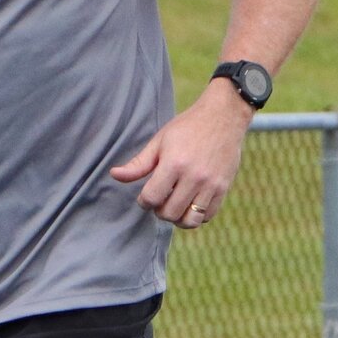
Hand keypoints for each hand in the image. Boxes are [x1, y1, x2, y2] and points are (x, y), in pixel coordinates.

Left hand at [111, 86, 249, 228]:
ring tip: (175, 207)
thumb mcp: (160, 141)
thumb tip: (114, 175)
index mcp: (174, 163)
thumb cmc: (187, 127)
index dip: (144, 201)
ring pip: (190, 220)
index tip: (145, 197)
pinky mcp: (223, 188)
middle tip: (160, 200)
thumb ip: (138, 163)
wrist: (223, 117)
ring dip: (178, 219)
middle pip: (169, 213)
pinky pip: (207, 216)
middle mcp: (194, 176)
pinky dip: (196, 216)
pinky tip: (190, 204)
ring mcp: (211, 184)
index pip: (152, 198)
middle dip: (159, 211)